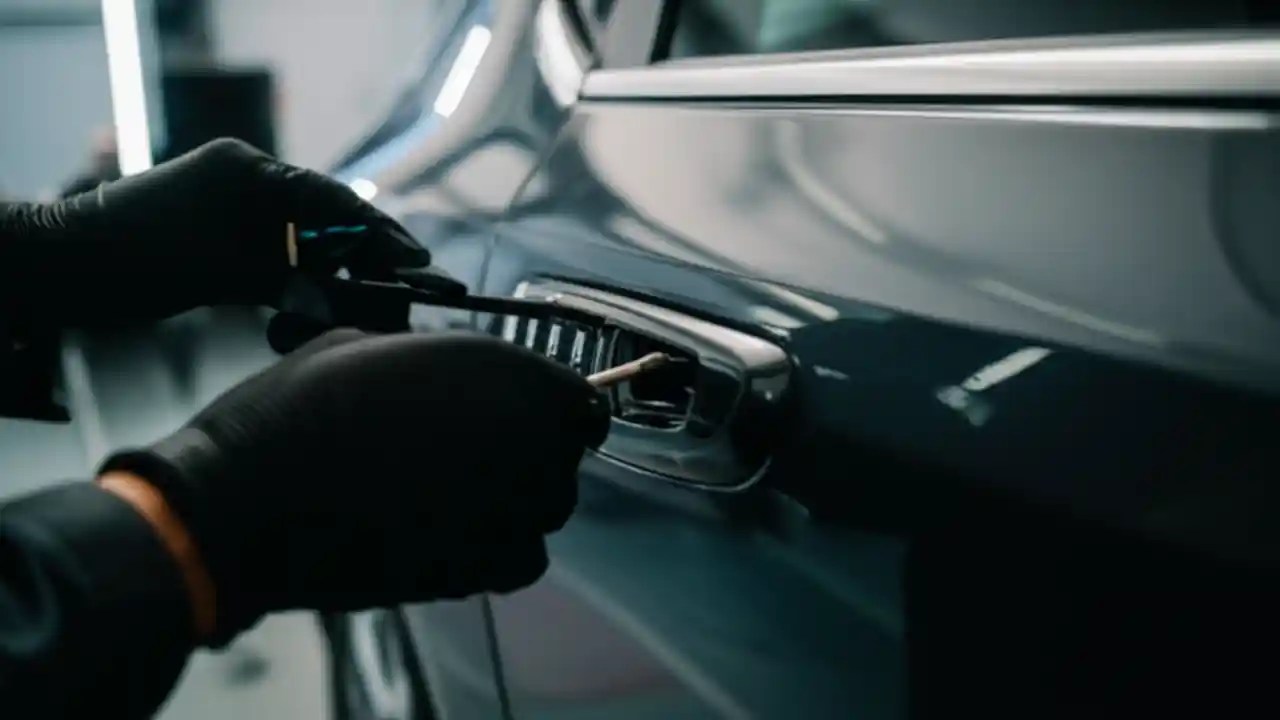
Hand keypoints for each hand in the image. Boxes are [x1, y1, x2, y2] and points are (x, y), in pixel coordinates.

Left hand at [0, 138, 427, 326]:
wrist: (66, 268)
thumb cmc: (139, 256)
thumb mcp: (224, 271)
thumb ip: (292, 283)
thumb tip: (351, 303)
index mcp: (249, 171)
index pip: (332, 198)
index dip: (379, 233)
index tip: (417, 262)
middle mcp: (247, 185)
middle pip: (324, 224)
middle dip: (361, 264)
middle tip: (400, 297)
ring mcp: (234, 214)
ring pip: (302, 251)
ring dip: (327, 285)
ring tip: (350, 318)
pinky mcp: (223, 244)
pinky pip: (276, 267)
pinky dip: (294, 292)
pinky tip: (302, 320)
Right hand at [100, 330, 609, 643]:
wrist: (250, 503)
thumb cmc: (294, 416)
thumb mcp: (363, 346)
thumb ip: (432, 360)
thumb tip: (444, 374)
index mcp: (503, 371)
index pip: (575, 399)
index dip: (551, 409)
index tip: (529, 417)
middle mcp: (523, 437)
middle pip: (563, 453)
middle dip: (529, 451)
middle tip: (472, 453)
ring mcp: (509, 506)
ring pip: (547, 507)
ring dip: (517, 499)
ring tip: (451, 492)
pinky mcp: (482, 566)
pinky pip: (523, 558)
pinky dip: (500, 548)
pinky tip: (453, 532)